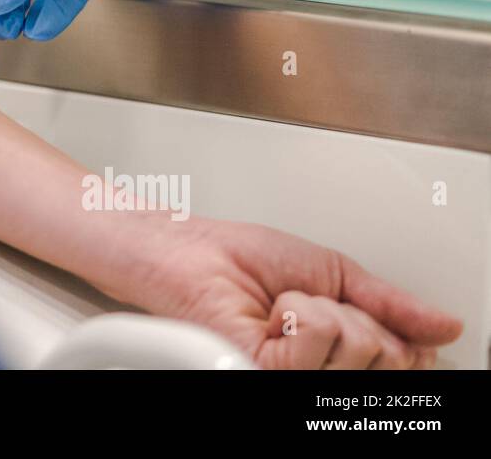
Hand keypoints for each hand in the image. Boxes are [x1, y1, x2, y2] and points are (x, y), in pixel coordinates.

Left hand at [115, 217, 461, 368]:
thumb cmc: (240, 257)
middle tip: (305, 301)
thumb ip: (389, 302)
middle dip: (355, 313)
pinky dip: (297, 311)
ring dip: (321, 308)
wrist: (186, 252)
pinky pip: (318, 338)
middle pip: (388, 357)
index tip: (351, 305)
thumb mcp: (333, 272)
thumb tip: (442, 326)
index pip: (403, 359)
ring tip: (280, 306)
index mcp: (341, 346)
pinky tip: (268, 314)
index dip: (392, 329)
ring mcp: (294, 377)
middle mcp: (320, 368)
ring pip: (358, 349)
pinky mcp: (265, 372)